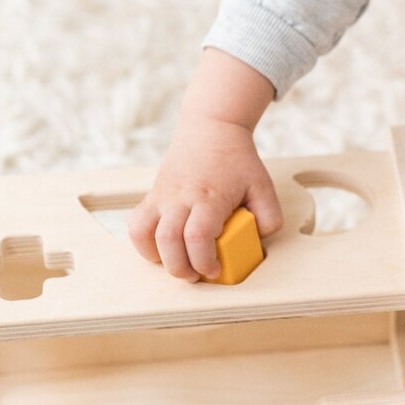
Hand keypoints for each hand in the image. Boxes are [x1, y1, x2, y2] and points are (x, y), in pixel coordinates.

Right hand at [128, 51, 281, 281]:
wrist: (210, 129)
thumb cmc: (236, 160)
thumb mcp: (262, 185)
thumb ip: (268, 216)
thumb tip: (258, 240)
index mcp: (210, 197)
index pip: (198, 237)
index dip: (203, 261)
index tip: (214, 270)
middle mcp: (182, 197)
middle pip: (168, 241)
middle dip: (180, 268)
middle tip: (196, 275)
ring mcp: (163, 196)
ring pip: (144, 233)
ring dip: (157, 258)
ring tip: (177, 263)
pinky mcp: (152, 196)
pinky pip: (136, 224)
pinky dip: (142, 244)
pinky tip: (160, 251)